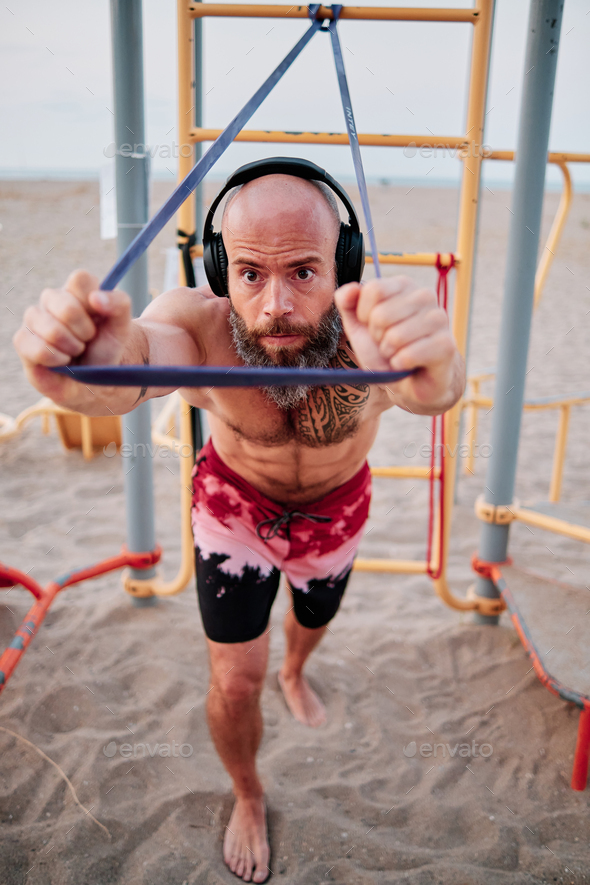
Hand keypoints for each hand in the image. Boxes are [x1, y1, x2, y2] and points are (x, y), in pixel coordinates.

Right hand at [13, 269, 132, 403]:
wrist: (94, 379)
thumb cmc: (105, 348)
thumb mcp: (122, 327)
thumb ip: (120, 304)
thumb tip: (96, 298)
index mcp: (75, 290)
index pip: (80, 279)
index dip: (93, 303)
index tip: (99, 318)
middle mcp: (52, 299)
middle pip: (67, 307)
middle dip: (85, 331)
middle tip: (88, 339)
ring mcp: (34, 318)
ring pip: (51, 330)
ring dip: (72, 347)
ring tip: (76, 351)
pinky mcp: (23, 340)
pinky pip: (38, 349)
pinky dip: (57, 360)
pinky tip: (62, 361)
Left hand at [334, 276, 463, 412]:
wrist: (411, 380)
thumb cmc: (386, 349)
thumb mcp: (359, 325)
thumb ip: (348, 303)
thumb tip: (351, 288)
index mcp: (404, 286)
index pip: (373, 290)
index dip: (364, 315)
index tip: (373, 326)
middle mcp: (425, 296)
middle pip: (380, 315)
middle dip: (377, 337)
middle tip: (388, 344)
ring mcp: (439, 319)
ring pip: (394, 337)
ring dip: (389, 353)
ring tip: (398, 354)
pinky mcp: (446, 344)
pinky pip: (408, 355)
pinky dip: (400, 365)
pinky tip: (408, 365)